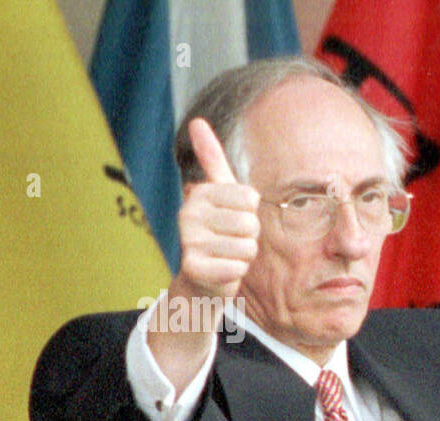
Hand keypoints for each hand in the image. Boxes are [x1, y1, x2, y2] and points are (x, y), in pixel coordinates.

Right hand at [147, 118, 259, 390]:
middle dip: (249, 238)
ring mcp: (188, 241)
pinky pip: (238, 269)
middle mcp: (188, 214)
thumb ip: (212, 159)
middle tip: (230, 244)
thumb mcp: (219, 196)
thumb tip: (197, 121)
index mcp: (200, 194)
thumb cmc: (218, 235)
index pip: (250, 198)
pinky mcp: (193, 268)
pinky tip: (221, 273)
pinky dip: (236, 275)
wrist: (201, 280)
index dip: (250, 214)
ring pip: (247, 247)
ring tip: (225, 258)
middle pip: (251, 223)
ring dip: (243, 257)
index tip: (232, 221)